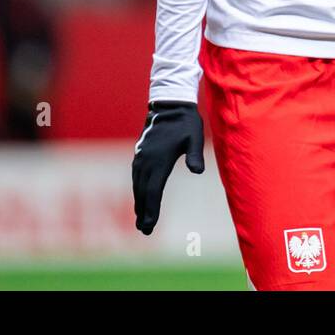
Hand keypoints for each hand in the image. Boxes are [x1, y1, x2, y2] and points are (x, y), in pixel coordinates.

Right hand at [131, 100, 204, 234]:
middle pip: (143, 191)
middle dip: (143, 211)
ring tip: (141, 218)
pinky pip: (136, 175)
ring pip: (137, 184)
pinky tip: (140, 196)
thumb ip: (195, 155)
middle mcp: (146, 160)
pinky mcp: (140, 152)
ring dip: (139, 201)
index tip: (149, 226)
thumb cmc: (185, 122)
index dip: (151, 210)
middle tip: (144, 230)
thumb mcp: (195, 137)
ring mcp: (141, 156)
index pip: (153, 191)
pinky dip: (137, 188)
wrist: (170, 104)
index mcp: (159, 160)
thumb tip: (198, 172)